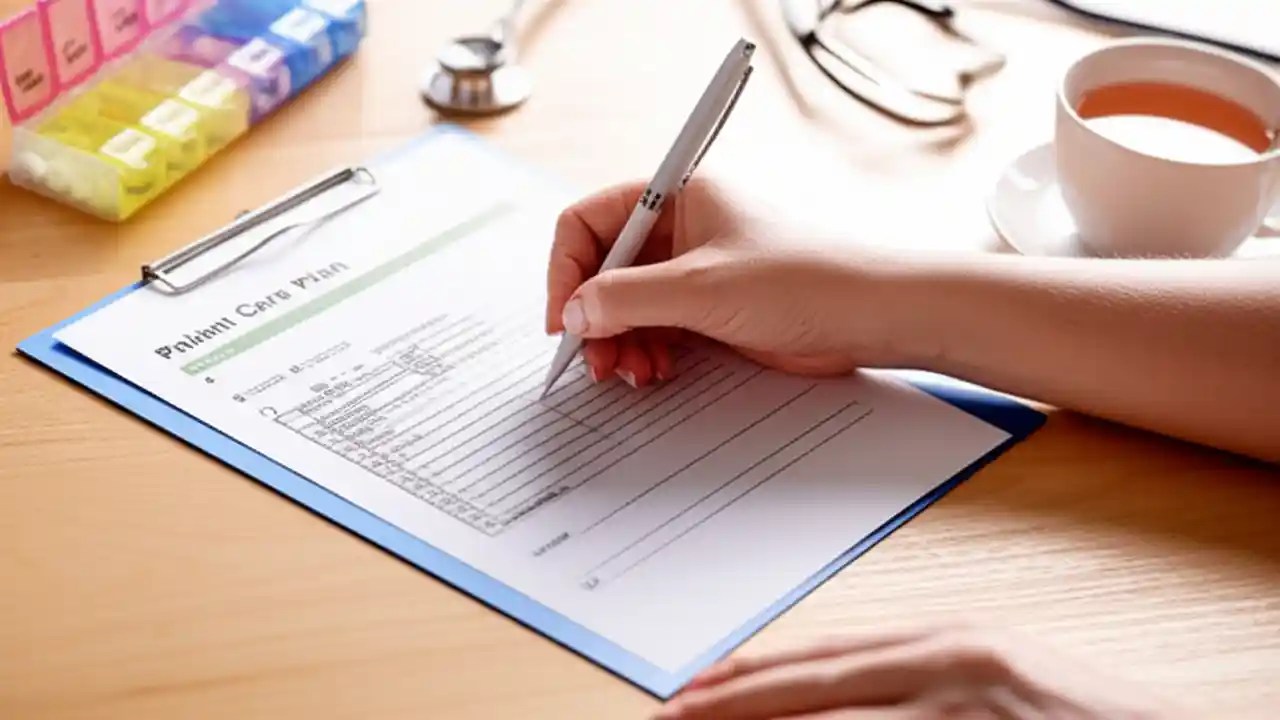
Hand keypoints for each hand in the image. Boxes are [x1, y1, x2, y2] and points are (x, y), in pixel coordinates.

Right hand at [545, 178, 915, 386]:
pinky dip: (647, 351)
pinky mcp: (713, 308)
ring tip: (632, 374)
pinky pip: (658, 327)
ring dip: (620, 341)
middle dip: (595, 316)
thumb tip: (574, 312)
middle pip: (606, 268)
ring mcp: (697, 270)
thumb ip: (627, 299)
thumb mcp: (701, 288)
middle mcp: (683, 227)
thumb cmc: (804, 280)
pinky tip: (654, 373)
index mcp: (677, 195)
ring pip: (629, 304)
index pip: (592, 220)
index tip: (564, 319)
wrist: (873, 316)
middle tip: (595, 361)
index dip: (569, 269)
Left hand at [654, 623, 1188, 719]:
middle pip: (812, 690)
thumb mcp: (989, 670)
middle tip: (671, 719)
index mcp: (946, 641)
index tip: (697, 685)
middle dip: (733, 707)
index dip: (753, 670)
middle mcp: (946, 672)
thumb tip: (829, 693)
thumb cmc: (1078, 711)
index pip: (824, 654)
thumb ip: (913, 672)